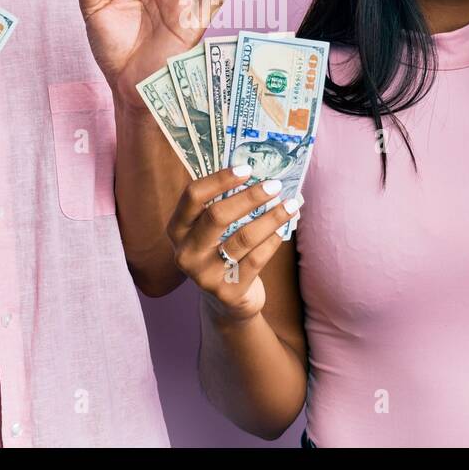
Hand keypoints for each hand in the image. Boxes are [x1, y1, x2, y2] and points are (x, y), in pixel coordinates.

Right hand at [167, 167, 299, 320]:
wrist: (228, 300)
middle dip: (250, 197)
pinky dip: (273, 240)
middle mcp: (186, 252)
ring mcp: (204, 275)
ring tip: (291, 204)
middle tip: (275, 185)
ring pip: (243, 237)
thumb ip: (222, 204)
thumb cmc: (222, 251)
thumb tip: (257, 173)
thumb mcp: (211, 231)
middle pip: (217, 215)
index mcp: (177, 229)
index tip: (247, 168)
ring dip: (271, 217)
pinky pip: (256, 259)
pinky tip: (285, 228)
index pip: (193, 196)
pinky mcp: (227, 291)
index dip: (219, 179)